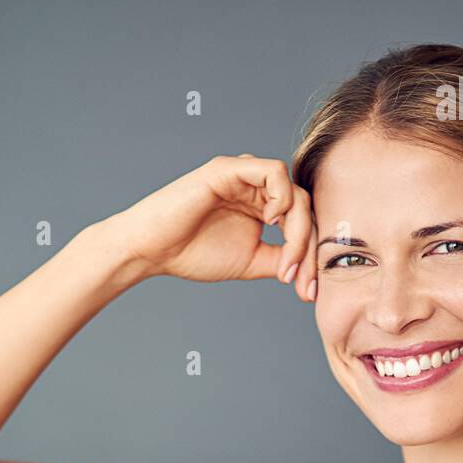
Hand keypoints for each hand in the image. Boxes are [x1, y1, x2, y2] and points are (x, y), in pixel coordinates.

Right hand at [105, 153, 317, 298]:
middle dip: (308, 250)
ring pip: (293, 192)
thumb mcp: (249, 262)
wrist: (152, 250)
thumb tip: (310, 270)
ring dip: (298, 230)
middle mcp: (257, 189)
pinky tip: (272, 223)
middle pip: (304, 209)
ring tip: (285, 262)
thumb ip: (279, 259)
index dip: (310, 258)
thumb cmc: (192, 254)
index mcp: (262, 208)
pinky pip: (273, 171)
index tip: (308, 293)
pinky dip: (282, 197)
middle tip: (300, 284)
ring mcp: (244, 177)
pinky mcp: (230, 169)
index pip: (302, 224)